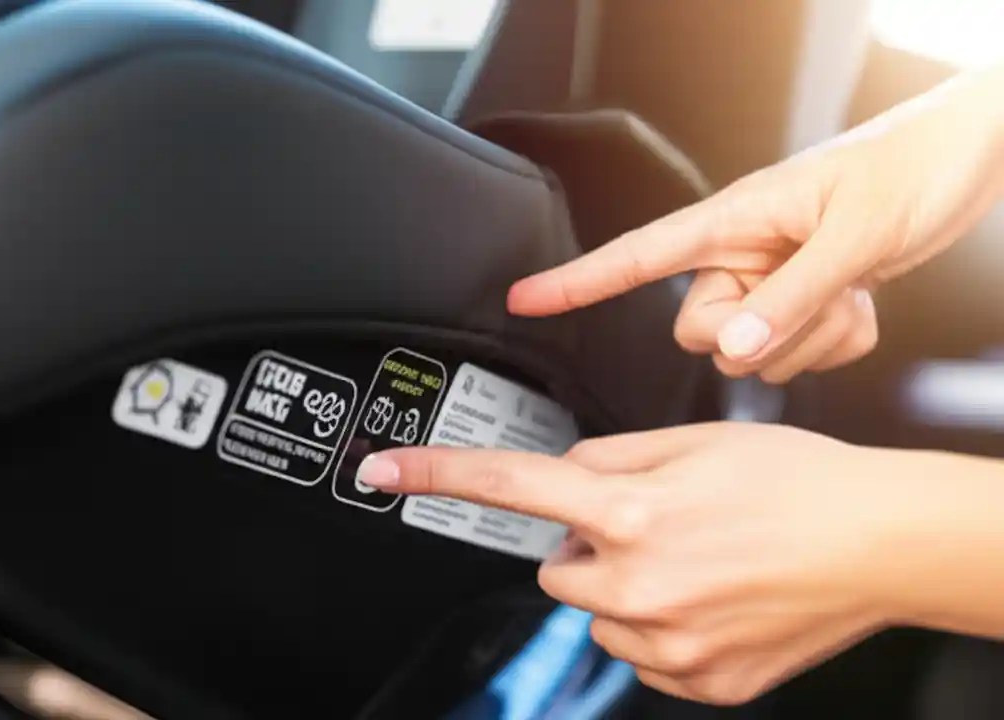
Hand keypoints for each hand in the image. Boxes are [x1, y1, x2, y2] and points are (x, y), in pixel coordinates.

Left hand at [356, 423, 910, 704]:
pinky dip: (660, 626)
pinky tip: (711, 597)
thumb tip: (566, 473)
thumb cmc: (798, 482)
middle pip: (556, 564)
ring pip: (597, 611)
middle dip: (586, 543)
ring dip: (624, 586)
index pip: (510, 486)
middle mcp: (639, 581)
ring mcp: (667, 641)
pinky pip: (639, 652)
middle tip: (652, 523)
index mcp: (632, 511)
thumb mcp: (695, 441)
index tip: (385, 472)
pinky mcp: (696, 681)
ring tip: (697, 559)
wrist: (880, 542)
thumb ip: (611, 456)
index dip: (437, 476)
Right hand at [509, 66, 1003, 382]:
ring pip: (754, 351)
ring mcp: (772, 281)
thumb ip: (789, 299)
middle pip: (702, 332)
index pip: (634, 257)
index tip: (523, 300)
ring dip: (810, 335)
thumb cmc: (910, 169)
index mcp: (732, 222)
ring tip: (848, 289)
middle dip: (759, 332)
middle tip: (811, 295)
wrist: (965, 162)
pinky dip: (837, 338)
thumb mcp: (852, 238)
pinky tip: (860, 299)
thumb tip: (734, 349)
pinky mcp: (803, 301)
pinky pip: (799, 352)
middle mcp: (742, 255)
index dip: (575, 281)